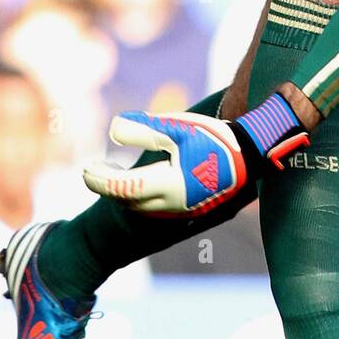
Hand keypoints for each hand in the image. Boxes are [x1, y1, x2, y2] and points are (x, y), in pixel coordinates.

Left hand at [82, 108, 306, 215]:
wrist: (252, 156)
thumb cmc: (214, 138)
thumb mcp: (178, 127)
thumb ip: (144, 129)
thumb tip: (112, 130)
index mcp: (167, 184)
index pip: (122, 188)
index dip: (100, 180)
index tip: (86, 169)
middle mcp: (171, 204)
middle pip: (128, 201)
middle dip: (109, 186)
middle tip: (95, 169)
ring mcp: (182, 210)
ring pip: (141, 208)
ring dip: (124, 193)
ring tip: (113, 174)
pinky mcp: (190, 209)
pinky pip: (156, 208)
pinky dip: (141, 197)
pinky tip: (141, 182)